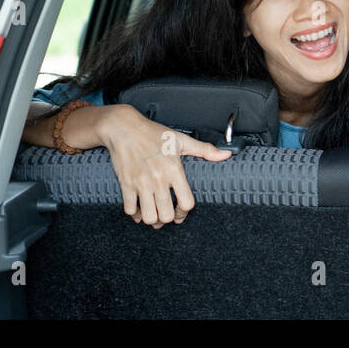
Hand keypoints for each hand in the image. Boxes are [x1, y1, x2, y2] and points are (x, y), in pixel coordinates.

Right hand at [94, 105, 231, 227]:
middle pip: (167, 215)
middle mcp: (158, 179)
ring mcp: (141, 183)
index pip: (186, 202)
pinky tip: (139, 208)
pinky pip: (130, 209)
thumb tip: (225, 155)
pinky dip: (135, 214)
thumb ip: (204, 150)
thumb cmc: (152, 133)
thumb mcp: (181, 139)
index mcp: (174, 169)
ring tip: (155, 214)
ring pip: (149, 217)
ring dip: (153, 219)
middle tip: (169, 214)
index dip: (186, 210)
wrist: (124, 128)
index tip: (182, 209)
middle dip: (169, 218)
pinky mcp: (126, 184)